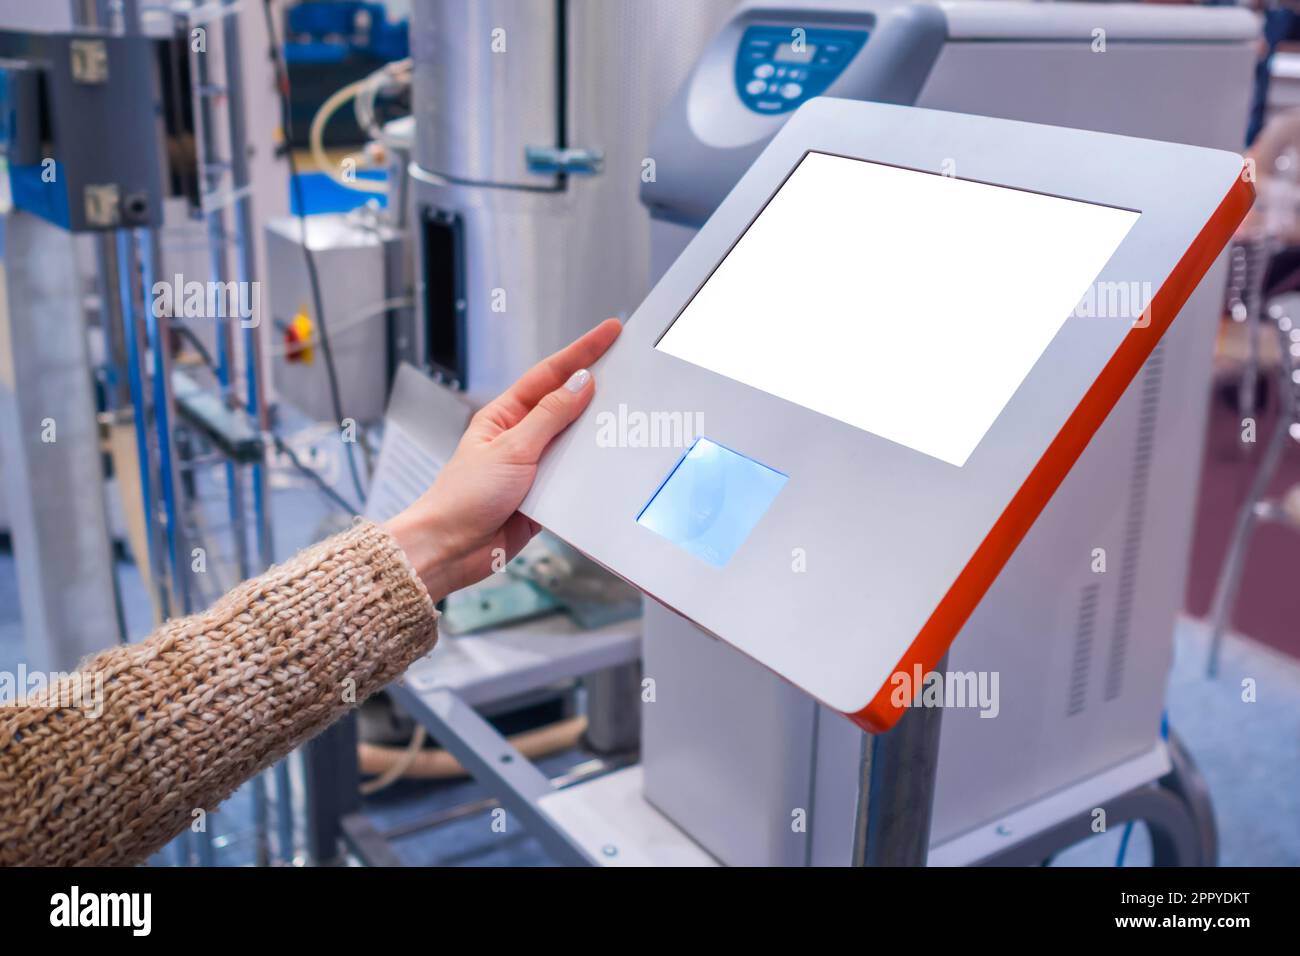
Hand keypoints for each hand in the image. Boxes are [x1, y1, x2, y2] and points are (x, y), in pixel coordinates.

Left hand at [386, 318, 621, 600]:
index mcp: (505, 416)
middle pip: (567, 404)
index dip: (582, 351)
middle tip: (631, 366)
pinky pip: (576, 478)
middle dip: (598, 386)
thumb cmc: (462, 498)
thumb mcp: (511, 449)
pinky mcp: (546, 497)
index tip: (610, 332)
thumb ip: (549, 416)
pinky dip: (593, 472)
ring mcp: (534, 467)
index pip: (550, 375)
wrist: (450, 549)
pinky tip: (610, 463)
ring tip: (628, 413)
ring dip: (597, 432)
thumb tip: (580, 383)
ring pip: (575, 442)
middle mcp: (521, 438)